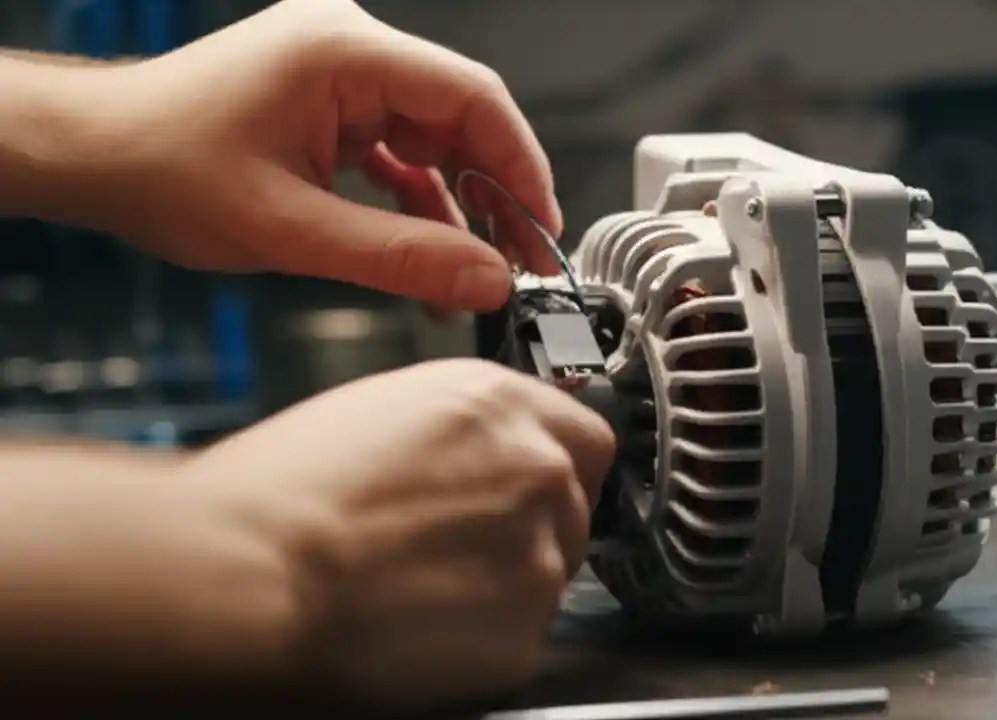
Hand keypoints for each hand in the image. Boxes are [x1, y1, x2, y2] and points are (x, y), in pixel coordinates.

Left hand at [26, 0, 561, 309]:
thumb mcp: (291, 228)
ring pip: (434, 137)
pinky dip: (418, 200)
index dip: (521, 165)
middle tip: (523, 259)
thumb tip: (485, 280)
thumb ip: (400, 257)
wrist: (91, 156)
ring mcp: (339, 75)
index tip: (544, 225)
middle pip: (461, 116)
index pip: (472, 96)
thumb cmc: (160, 167)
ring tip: (483, 264)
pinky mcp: (329, 104)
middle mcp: (349, 49)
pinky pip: (398, 149)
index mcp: (344, 52)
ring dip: (460, 203)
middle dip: (496, 192)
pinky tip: (434, 247)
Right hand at [184, 359, 614, 705]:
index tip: (531, 485)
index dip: (554, 465)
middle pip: (572, 505)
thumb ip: (462, 427)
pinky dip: (482, 638)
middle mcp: (536, 471)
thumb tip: (481, 450)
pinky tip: (420, 625)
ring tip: (421, 586)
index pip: (586, 436)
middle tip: (455, 545)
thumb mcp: (381, 411)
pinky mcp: (523, 636)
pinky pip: (521, 635)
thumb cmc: (280, 494)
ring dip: (505, 581)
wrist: (248, 575)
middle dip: (528, 525)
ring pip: (550, 572)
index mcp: (499, 404)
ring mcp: (539, 556)